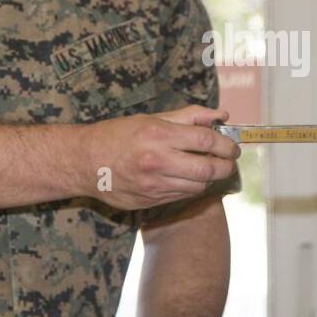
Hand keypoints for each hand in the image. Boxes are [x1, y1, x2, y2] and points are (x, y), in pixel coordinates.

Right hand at [78, 105, 239, 210]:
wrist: (84, 162)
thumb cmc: (117, 135)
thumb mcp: (151, 118)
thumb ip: (189, 116)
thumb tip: (221, 114)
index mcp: (158, 135)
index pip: (206, 140)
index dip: (226, 143)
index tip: (232, 146)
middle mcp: (157, 161)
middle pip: (208, 168)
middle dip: (226, 165)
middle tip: (230, 160)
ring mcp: (154, 185)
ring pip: (198, 185)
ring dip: (210, 177)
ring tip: (210, 167)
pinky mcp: (150, 201)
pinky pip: (183, 195)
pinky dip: (193, 186)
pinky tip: (190, 177)